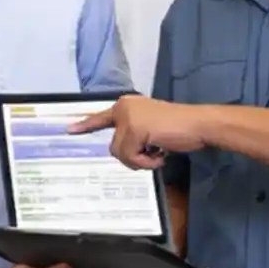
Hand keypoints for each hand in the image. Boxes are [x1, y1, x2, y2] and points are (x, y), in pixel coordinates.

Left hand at [68, 95, 209, 169]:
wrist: (199, 124)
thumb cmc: (179, 127)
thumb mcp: (150, 126)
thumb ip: (133, 132)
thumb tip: (120, 149)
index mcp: (126, 105)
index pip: (102, 117)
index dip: (86, 125)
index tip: (69, 130)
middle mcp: (123, 108)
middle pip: (113, 146)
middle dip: (132, 156)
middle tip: (154, 153)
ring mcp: (128, 118)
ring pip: (120, 153)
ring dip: (140, 160)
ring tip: (158, 151)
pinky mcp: (134, 129)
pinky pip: (131, 157)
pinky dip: (146, 163)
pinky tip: (160, 153)